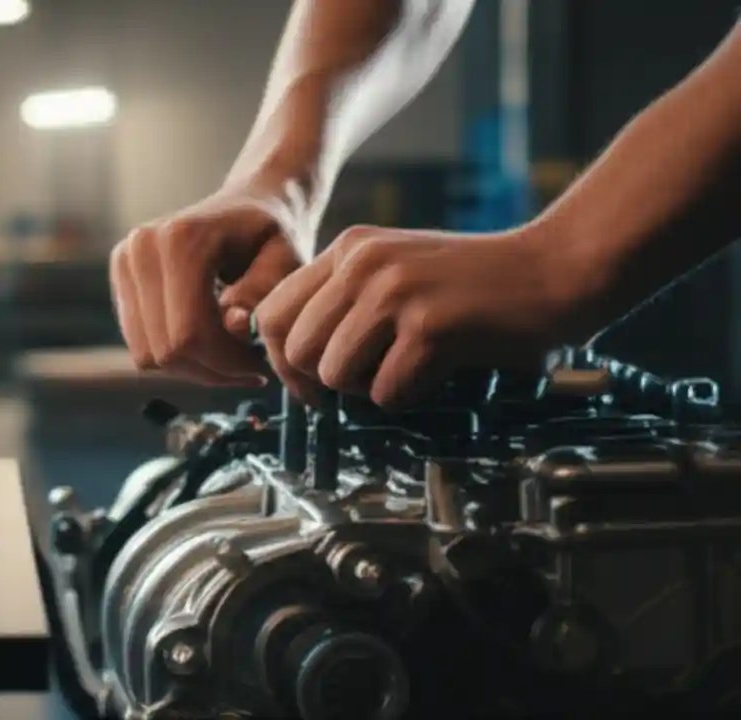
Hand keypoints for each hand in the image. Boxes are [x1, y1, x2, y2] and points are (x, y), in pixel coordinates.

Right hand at [109, 192, 301, 385]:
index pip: (188, 334)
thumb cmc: (272, 234)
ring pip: (147, 354)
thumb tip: (232, 325)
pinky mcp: (121, 276)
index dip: (225, 364)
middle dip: (210, 369)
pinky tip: (210, 344)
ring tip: (230, 355)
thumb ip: (262, 293)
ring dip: (192, 367)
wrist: (249, 201)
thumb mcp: (286, 260)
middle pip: (163, 350)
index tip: (258, 367)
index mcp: (181, 239)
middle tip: (247, 367)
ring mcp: (125, 261)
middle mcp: (142, 248)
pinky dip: (176, 355)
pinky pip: (140, 344)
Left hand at [254, 224, 596, 408]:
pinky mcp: (430, 325)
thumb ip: (345, 303)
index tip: (312, 383)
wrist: (556, 268)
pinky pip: (385, 391)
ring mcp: (395, 292)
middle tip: (365, 382)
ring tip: (405, 371)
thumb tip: (294, 366)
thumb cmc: (476, 285)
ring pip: (334, 374)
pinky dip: (408, 397)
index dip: (283, 361)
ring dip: (366, 390)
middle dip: (325, 383)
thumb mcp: (396, 272)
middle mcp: (363, 263)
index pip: (271, 314)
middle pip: (296, 350)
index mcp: (349, 249)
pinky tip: (436, 373)